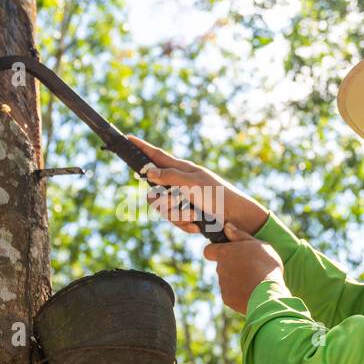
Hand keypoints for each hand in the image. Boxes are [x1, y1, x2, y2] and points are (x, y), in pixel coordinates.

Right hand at [128, 136, 269, 236]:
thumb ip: (169, 176)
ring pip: (162, 210)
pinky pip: (174, 222)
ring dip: (178, 215)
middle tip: (178, 202)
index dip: (142, 147)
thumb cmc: (217, 195)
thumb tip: (148, 172)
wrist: (235, 218)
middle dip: (164, 202)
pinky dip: (185, 225)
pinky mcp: (185, 215)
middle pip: (153, 192)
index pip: (157, 155)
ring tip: (194, 214)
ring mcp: (181, 201)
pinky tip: (196, 225)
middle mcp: (178, 184)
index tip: (128, 138)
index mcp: (181, 169)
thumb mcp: (193, 182)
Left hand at [203, 222, 283, 313]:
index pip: (208, 250)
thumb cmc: (265, 266)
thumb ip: (240, 235)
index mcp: (224, 253)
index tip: (228, 252)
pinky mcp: (227, 299)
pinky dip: (239, 292)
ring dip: (237, 279)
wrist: (268, 295)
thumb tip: (227, 227)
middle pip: (222, 265)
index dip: (215, 250)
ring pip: (227, 279)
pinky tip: (253, 291)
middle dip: (232, 265)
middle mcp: (219, 269)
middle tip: (250, 267)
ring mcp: (222, 285)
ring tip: (255, 280)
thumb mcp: (257, 244)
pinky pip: (231, 293)